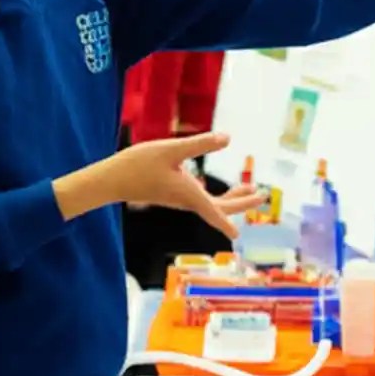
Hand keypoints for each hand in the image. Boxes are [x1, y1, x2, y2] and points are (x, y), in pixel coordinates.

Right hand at [56, 133, 263, 237]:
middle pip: (220, 208)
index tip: (239, 236)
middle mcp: (187, 200)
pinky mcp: (172, 193)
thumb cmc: (138, 165)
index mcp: (189, 194)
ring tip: (249, 187)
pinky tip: (214, 185)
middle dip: (243, 203)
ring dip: (232, 198)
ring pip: (211, 204)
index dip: (229, 222)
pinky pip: (200, 199)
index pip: (216, 211)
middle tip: (263, 194)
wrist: (111, 179)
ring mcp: (179, 198)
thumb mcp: (171, 150)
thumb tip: (228, 139)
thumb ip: (200, 144)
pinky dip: (215, 195)